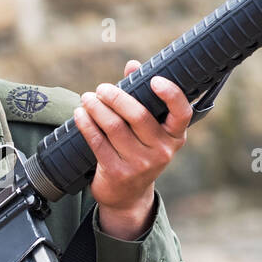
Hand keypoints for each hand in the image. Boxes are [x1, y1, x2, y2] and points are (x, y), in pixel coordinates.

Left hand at [73, 59, 192, 239]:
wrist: (128, 196)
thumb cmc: (139, 150)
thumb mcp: (148, 129)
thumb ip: (142, 96)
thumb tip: (133, 65)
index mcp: (175, 136)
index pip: (182, 113)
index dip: (171, 95)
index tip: (154, 80)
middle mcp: (162, 150)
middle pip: (138, 115)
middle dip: (115, 97)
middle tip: (102, 88)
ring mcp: (140, 163)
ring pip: (114, 127)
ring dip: (96, 108)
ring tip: (87, 98)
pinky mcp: (117, 172)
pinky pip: (98, 142)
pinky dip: (86, 124)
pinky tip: (80, 114)